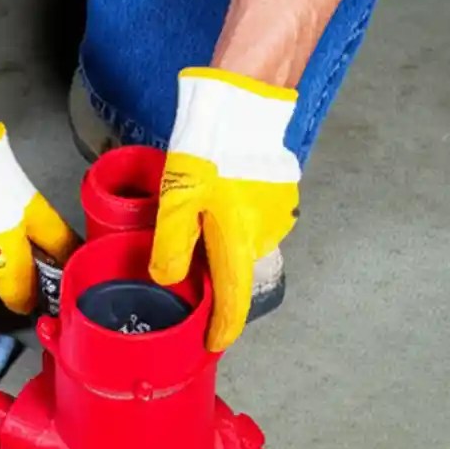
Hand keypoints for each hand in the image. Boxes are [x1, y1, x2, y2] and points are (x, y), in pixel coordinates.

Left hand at [149, 67, 300, 351]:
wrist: (246, 105)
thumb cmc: (209, 154)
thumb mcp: (176, 203)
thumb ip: (170, 247)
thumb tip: (168, 278)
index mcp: (240, 248)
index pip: (234, 305)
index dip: (221, 330)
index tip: (212, 344)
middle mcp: (266, 239)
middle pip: (236, 272)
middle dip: (214, 276)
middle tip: (186, 266)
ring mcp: (279, 216)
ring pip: (244, 243)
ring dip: (223, 242)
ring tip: (197, 222)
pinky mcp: (281, 194)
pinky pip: (253, 220)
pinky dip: (234, 220)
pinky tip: (216, 199)